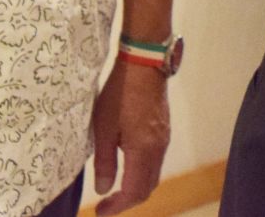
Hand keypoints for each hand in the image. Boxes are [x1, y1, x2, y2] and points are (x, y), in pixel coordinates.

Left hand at [90, 59, 170, 213]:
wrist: (144, 62)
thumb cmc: (120, 93)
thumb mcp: (104, 128)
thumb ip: (105, 161)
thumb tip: (103, 189)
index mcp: (144, 151)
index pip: (134, 192)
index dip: (117, 207)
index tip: (100, 212)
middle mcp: (158, 149)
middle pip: (147, 188)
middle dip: (127, 201)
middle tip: (106, 204)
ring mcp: (164, 138)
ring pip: (153, 175)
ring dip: (135, 187)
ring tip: (115, 188)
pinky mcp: (163, 128)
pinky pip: (155, 161)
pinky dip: (142, 172)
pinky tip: (127, 165)